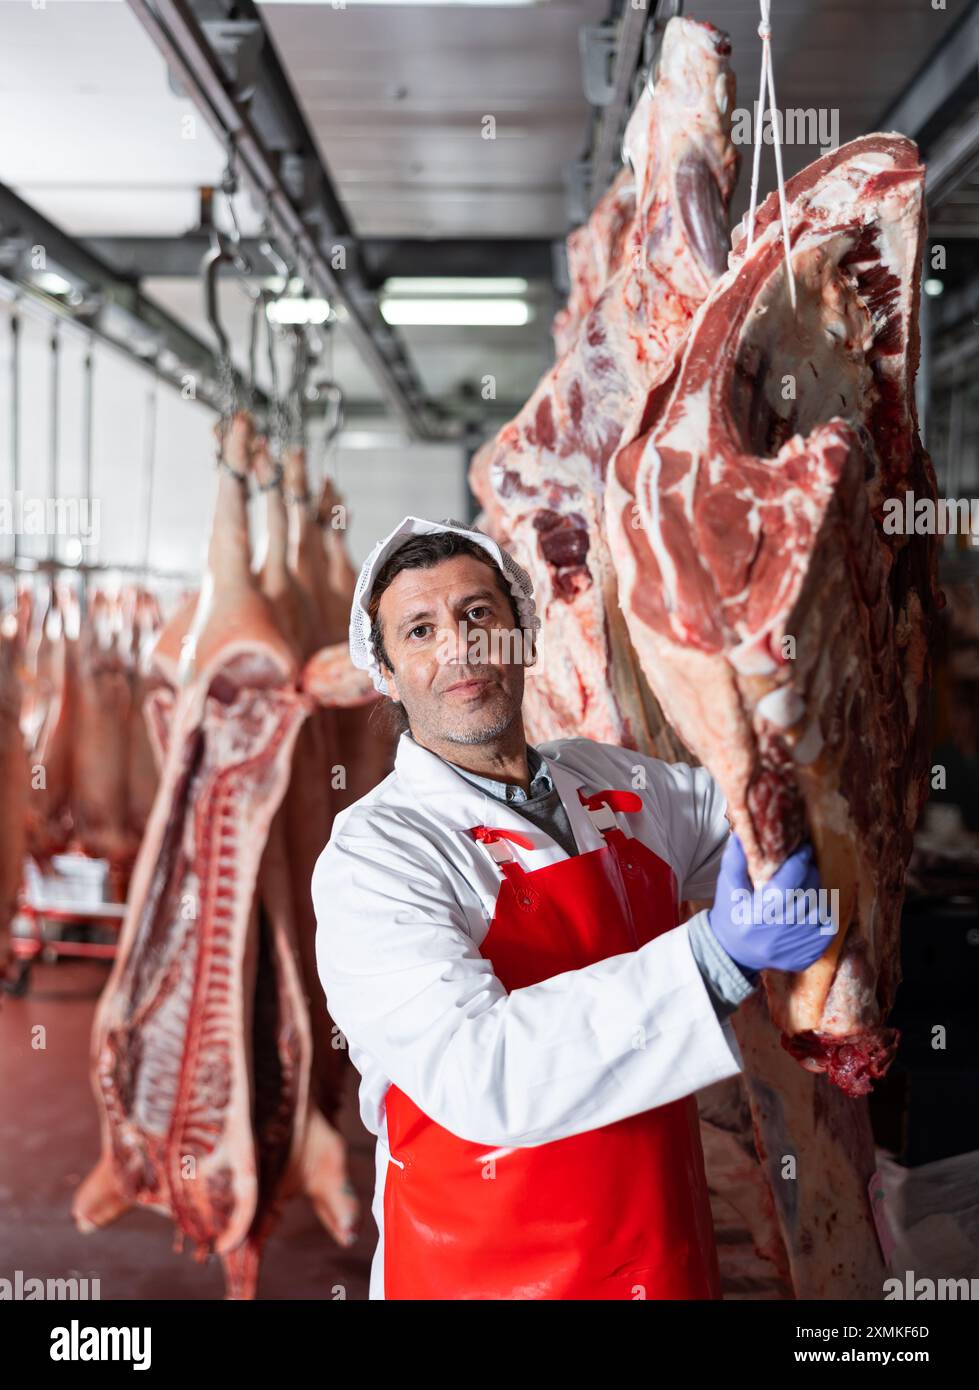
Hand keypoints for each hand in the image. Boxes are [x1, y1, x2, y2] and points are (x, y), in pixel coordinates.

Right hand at [707, 834, 832, 974]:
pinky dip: (822, 915)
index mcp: (758, 914)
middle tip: (804, 865)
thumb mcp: (727, 887)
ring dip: (816, 894)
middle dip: (810, 874)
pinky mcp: (807, 956)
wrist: (734, 952)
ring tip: (803, 888)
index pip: (788, 883)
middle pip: (808, 894)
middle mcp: (779, 932)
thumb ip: (734, 862)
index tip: (803, 848)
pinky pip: (827, 929)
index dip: (800, 862)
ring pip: (821, 909)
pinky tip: (809, 908)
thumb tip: (741, 836)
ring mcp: (795, 947)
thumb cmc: (731, 914)